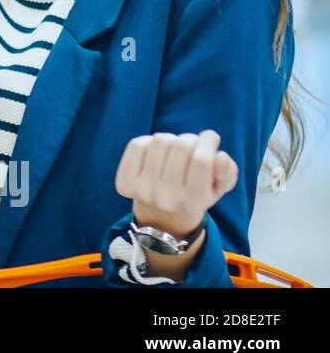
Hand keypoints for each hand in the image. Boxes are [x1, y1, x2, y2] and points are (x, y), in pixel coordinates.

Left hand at [114, 129, 238, 236]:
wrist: (163, 214)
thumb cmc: (196, 193)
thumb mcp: (219, 187)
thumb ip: (227, 172)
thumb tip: (220, 156)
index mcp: (193, 202)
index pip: (201, 161)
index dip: (208, 142)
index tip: (211, 137)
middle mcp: (166, 198)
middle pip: (181, 147)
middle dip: (191, 139)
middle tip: (193, 144)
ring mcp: (143, 190)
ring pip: (160, 140)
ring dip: (172, 139)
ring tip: (175, 150)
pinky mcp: (124, 181)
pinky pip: (138, 144)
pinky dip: (149, 141)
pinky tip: (156, 152)